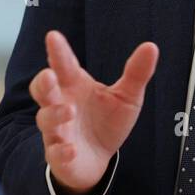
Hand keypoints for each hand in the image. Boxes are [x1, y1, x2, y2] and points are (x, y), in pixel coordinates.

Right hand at [29, 30, 157, 194]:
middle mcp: (61, 104)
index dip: (58, 52)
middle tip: (49, 75)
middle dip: (43, 82)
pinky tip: (71, 149)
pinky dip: (61, 151)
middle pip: (43, 90)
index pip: (64, 65)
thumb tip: (151, 47)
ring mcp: (58, 130)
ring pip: (46, 120)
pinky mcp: (59, 155)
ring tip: (69, 111)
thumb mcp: (127, 97)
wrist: (99, 158)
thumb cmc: (107, 122)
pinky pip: (55, 153)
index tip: (53, 36)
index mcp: (75, 86)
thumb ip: (136, 73)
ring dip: (55, 115)